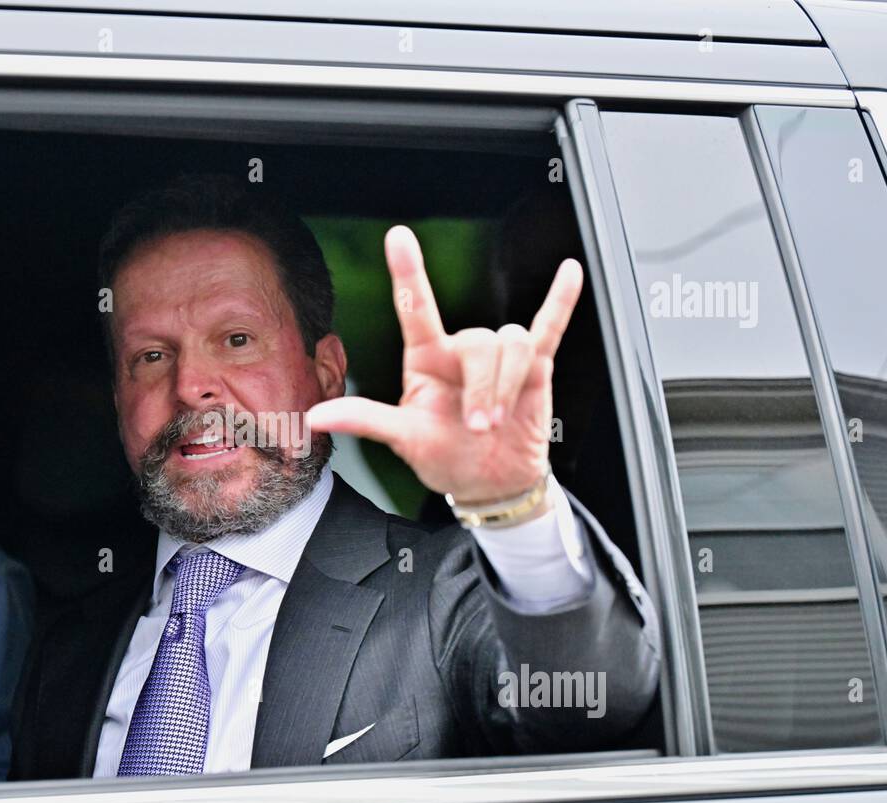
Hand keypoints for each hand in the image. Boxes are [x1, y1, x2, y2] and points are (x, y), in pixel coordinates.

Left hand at [305, 226, 582, 505]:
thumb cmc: (443, 456)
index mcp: (426, 358)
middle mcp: (461, 350)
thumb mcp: (402, 440)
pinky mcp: (534, 367)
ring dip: (507, 384)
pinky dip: (561, 302)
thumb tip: (316, 417)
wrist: (488, 481)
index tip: (398, 237)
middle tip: (480, 426)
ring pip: (512, 343)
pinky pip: (549, 327)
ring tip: (498, 421)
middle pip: (479, 343)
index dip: (408, 271)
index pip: (415, 307)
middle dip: (483, 389)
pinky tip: (570, 273)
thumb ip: (365, 421)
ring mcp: (499, 357)